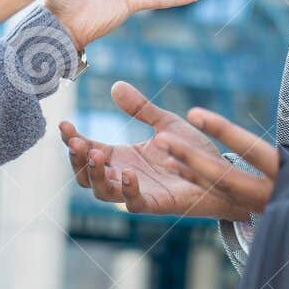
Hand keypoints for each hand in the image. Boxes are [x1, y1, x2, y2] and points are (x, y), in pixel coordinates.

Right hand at [56, 81, 251, 220]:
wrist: (223, 172)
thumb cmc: (193, 152)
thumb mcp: (165, 124)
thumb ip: (140, 108)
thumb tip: (116, 85)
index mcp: (122, 157)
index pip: (87, 150)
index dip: (72, 140)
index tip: (65, 124)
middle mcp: (124, 175)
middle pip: (86, 176)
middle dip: (76, 160)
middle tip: (76, 142)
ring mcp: (138, 191)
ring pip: (103, 193)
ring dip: (95, 175)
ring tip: (96, 155)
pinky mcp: (157, 203)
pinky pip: (134, 203)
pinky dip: (128, 190)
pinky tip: (128, 173)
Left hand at [160, 55, 288, 252]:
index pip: (253, 153)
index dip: (223, 133)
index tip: (195, 114)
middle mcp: (286, 200)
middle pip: (228, 184)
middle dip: (193, 162)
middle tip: (161, 141)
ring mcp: (284, 214)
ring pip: (230, 198)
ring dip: (199, 178)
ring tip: (168, 158)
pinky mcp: (287, 219)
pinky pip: (242, 205)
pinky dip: (216, 191)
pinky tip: (196, 177)